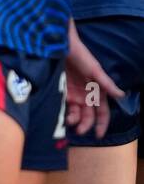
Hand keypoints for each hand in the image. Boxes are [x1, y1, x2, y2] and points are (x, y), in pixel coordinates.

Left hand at [64, 20, 125, 138]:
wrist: (62, 47)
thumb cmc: (81, 56)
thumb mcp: (95, 70)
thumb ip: (106, 83)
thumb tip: (121, 95)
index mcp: (97, 92)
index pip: (102, 112)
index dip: (102, 124)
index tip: (98, 135)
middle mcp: (86, 95)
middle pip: (88, 116)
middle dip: (85, 125)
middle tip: (79, 131)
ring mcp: (74, 94)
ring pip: (76, 114)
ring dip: (74, 121)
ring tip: (70, 122)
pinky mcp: (62, 91)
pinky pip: (65, 107)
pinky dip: (65, 114)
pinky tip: (62, 117)